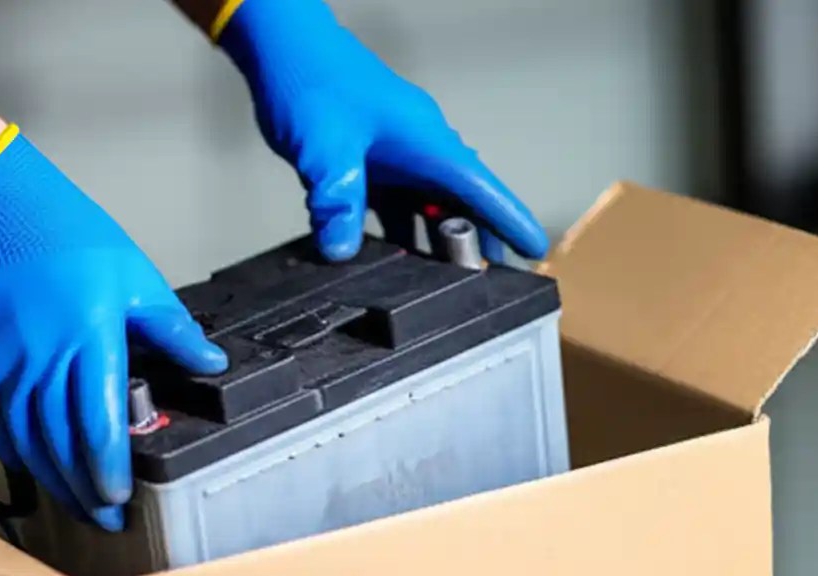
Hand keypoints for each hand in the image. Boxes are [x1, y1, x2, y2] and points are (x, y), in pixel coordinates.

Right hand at [0, 128, 227, 530]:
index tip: (121, 499)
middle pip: (61, 446)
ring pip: (27, 443)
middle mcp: (42, 363)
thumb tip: (210, 361)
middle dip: (84, 490)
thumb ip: (172, 329)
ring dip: (53, 480)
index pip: (98, 426)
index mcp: (89, 342)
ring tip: (77, 505)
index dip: (109, 471)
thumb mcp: (135, 277)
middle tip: (105, 519)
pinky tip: (34, 469)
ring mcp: (5, 367)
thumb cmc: (67, 237)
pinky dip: (16, 453)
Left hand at [218, 0, 547, 263]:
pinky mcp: (368, 161)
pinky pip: (392, 201)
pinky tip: (381, 255)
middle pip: (459, 203)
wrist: (283, 48)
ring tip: (435, 282)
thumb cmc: (312, 80)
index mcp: (426, 143)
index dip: (509, 221)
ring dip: (430, 241)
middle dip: (474, 242)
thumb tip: (342, 248)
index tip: (533, 249)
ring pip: (425, 206)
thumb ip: (338, 202)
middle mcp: (417, 149)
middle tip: (483, 284)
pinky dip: (393, 230)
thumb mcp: (326, 150)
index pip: (481, 189)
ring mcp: (393, 155)